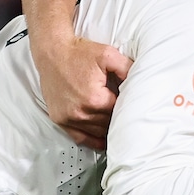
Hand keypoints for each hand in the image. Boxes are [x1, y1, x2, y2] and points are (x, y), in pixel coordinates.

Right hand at [21, 0, 131, 149]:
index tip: (135, 108)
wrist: (52, 52)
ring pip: (95, 132)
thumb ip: (127, 68)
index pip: (120, 111)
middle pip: (108, 124)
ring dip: (107, 131)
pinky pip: (78, 137)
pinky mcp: (59, 119)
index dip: (128, 109)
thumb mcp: (108, 55)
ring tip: (121, 132)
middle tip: (131, 120)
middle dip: (118, 120)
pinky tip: (102, 142)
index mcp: (95, 99)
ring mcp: (68, 117)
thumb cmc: (79, 52)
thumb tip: (142, 80)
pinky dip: (91, 140)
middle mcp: (80, 112)